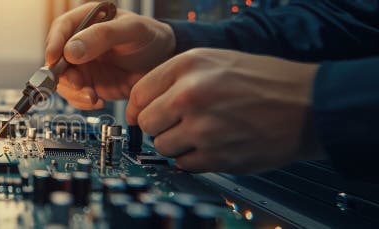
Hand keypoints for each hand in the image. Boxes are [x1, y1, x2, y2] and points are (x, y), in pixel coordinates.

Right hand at [45, 3, 175, 109]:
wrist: (163, 64)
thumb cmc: (150, 38)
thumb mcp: (132, 31)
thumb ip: (102, 36)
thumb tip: (70, 50)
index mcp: (86, 21)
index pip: (61, 28)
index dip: (54, 43)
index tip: (54, 58)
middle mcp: (79, 43)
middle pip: (56, 58)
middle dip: (63, 75)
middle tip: (78, 84)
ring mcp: (82, 65)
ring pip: (62, 80)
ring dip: (73, 92)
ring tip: (92, 96)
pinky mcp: (88, 83)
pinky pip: (75, 95)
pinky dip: (82, 101)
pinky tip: (98, 101)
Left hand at [126, 48, 324, 172]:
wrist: (310, 105)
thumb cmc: (266, 81)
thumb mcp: (215, 60)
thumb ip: (175, 78)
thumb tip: (141, 104)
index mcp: (188, 66)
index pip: (138, 94)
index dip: (138, 108)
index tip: (141, 115)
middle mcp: (191, 95)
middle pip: (146, 122)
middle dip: (159, 126)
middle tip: (178, 123)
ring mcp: (203, 128)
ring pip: (162, 146)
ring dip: (176, 144)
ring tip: (202, 133)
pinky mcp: (217, 156)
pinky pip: (184, 164)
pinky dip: (194, 159)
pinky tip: (214, 145)